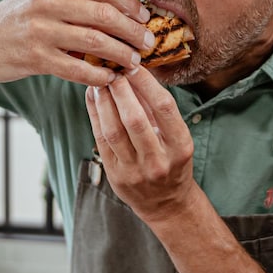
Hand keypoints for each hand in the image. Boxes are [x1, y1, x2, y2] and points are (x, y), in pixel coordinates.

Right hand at [0, 0, 153, 85]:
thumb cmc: (13, 19)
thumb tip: (119, 10)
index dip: (129, 2)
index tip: (144, 15)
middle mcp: (46, 1)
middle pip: (104, 13)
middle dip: (132, 29)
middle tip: (147, 42)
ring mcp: (40, 30)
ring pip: (95, 41)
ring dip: (121, 53)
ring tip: (134, 62)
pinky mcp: (34, 57)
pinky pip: (77, 68)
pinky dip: (99, 75)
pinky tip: (109, 78)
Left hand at [85, 67, 195, 221]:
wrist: (166, 204)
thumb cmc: (172, 162)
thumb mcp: (176, 138)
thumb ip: (157, 110)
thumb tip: (135, 75)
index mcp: (180, 147)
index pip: (164, 109)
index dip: (147, 84)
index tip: (135, 67)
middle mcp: (159, 161)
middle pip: (135, 120)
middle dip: (121, 91)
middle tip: (112, 71)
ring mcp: (135, 171)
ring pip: (114, 131)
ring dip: (103, 102)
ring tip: (99, 81)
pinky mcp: (115, 176)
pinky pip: (101, 141)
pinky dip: (95, 116)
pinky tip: (93, 98)